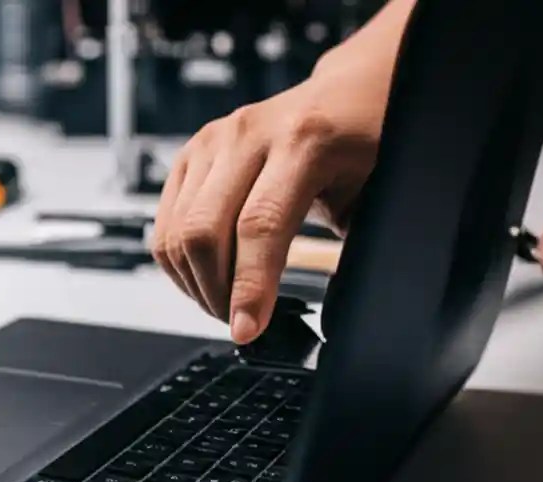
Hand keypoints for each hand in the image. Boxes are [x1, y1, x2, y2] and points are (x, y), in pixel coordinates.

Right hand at [151, 51, 389, 343]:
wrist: (350, 90)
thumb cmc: (371, 140)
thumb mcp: (375, 191)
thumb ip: (353, 242)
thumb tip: (334, 309)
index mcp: (303, 139)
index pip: (259, 225)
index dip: (250, 287)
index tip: (248, 330)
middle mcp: (248, 133)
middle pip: (204, 231)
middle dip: (216, 292)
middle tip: (241, 324)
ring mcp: (214, 140)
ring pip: (177, 231)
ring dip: (195, 282)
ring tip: (226, 304)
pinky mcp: (192, 153)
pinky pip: (167, 222)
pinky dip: (180, 261)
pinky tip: (209, 276)